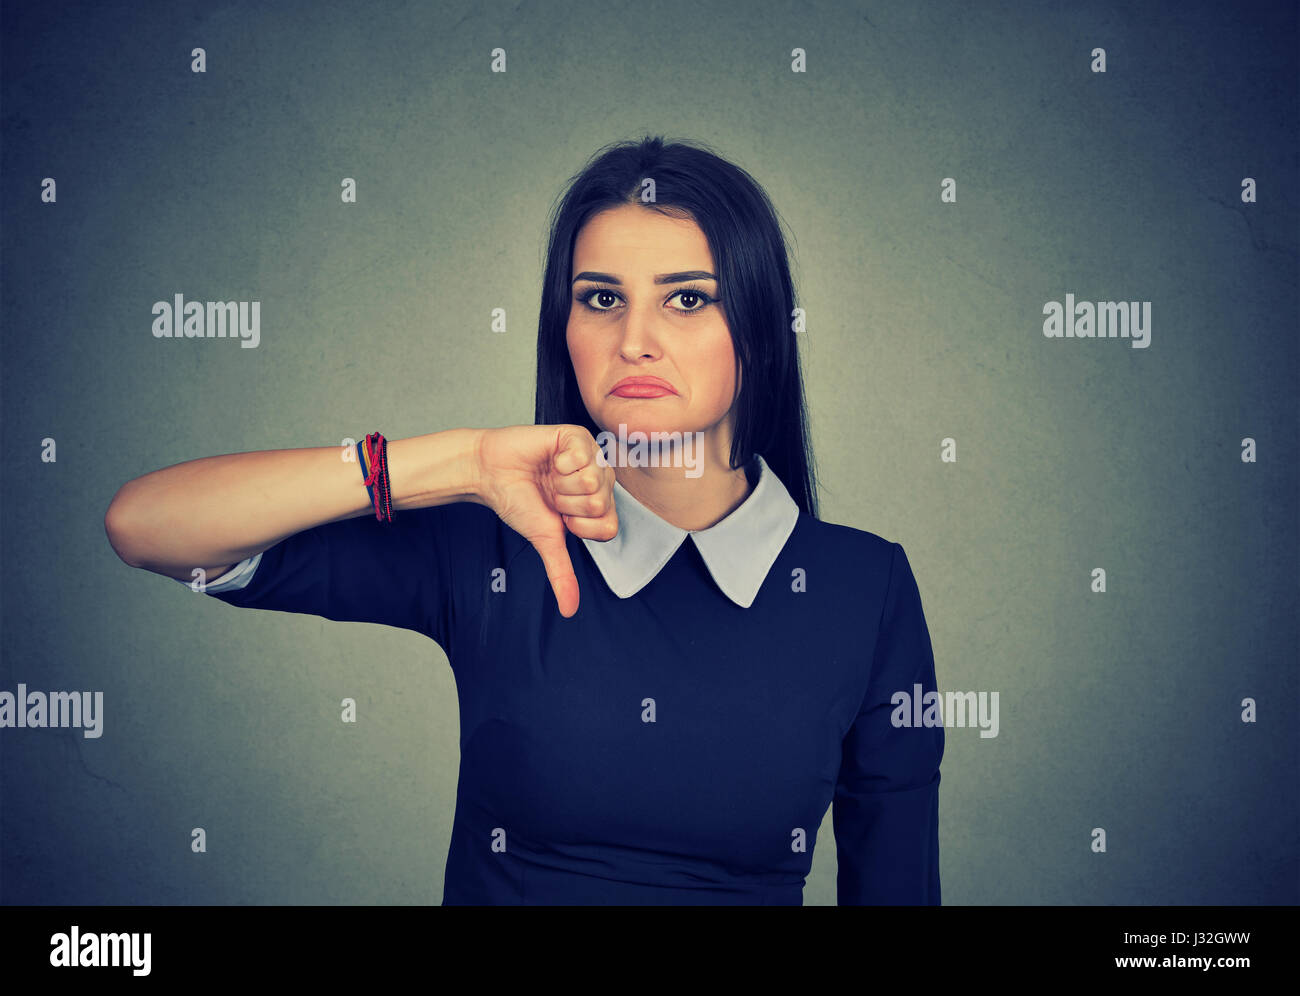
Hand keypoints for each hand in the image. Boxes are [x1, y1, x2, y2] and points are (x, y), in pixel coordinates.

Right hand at [473, 424, 617, 617]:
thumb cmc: (518, 500)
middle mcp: (600, 480)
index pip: (608, 527)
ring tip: (549, 475)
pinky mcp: (577, 436)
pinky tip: (550, 458)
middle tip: (550, 492)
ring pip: (593, 481)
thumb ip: (562, 572)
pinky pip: (582, 455)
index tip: (559, 516)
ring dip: (561, 483)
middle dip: (566, 503)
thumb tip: (569, 610)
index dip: (578, 526)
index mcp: (597, 505)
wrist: (489, 472)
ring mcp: (591, 456)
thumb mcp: (545, 539)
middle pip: (600, 504)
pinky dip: (559, 462)